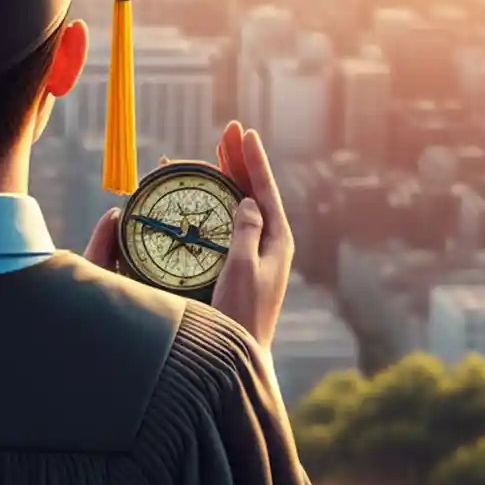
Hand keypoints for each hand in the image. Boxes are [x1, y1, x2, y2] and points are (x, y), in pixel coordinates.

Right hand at [83, 121, 293, 348]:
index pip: (264, 189)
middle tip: (227, 131)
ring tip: (216, 153)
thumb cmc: (241, 315)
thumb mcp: (242, 268)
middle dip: (239, 160)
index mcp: (277, 240)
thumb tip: (246, 199)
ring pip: (242, 203)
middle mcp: (270, 242)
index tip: (244, 132)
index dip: (252, 159)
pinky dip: (218, 201)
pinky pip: (231, 221)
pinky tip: (207, 195)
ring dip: (228, 176)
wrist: (242, 353)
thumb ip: (246, 231)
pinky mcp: (241, 264)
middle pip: (254, 190)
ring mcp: (256, 253)